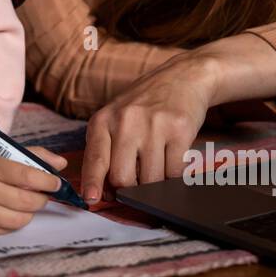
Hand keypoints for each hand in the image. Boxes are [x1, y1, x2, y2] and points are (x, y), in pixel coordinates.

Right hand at [0, 146, 67, 235]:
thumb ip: (32, 156)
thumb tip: (61, 164)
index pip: (27, 175)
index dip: (47, 181)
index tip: (56, 183)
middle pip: (26, 202)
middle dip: (41, 199)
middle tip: (42, 195)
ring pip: (18, 221)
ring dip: (28, 213)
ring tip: (26, 205)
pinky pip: (4, 232)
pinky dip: (12, 224)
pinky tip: (8, 213)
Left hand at [80, 33, 275, 202]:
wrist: (183, 77)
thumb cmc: (144, 104)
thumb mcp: (115, 118)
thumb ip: (106, 148)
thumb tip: (104, 190)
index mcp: (104, 120)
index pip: (95, 158)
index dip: (92, 182)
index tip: (92, 199)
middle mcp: (126, 121)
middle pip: (123, 178)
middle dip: (130, 189)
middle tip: (137, 184)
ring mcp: (153, 125)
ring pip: (150, 180)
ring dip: (154, 183)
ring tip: (157, 164)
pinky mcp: (180, 130)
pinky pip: (174, 172)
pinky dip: (174, 175)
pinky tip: (173, 158)